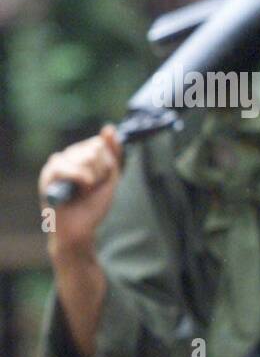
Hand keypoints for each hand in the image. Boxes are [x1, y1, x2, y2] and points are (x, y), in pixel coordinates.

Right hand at [39, 124, 122, 259]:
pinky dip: (81, 180)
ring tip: (84, 191)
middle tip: (92, 188)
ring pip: (86, 157)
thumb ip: (113, 152)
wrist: (80, 228)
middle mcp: (67, 156)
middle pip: (95, 148)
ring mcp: (57, 163)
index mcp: (81, 154)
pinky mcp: (49, 174)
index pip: (100, 144)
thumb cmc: (94, 205)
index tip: (102, 181)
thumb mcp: (111, 176)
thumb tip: (108, 127)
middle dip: (101, 171)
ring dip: (93, 178)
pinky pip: (71, 167)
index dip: (107, 164)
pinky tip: (78, 191)